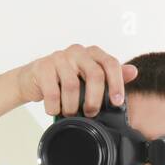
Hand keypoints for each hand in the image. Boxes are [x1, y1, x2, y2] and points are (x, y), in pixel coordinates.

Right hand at [17, 43, 137, 117]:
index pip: (110, 64)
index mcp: (91, 53)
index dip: (116, 84)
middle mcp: (77, 51)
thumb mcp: (87, 77)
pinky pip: (52, 92)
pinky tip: (55, 110)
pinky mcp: (43, 67)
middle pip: (94, 74)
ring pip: (72, 85)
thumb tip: (133, 72)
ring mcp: (59, 57)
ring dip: (72, 105)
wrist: (32, 79)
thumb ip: (109, 75)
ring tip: (71, 113)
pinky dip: (55, 106)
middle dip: (95, 99)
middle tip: (91, 112)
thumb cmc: (62, 78)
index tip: (117, 102)